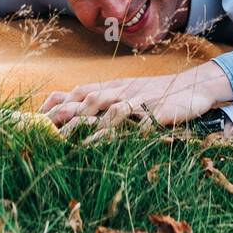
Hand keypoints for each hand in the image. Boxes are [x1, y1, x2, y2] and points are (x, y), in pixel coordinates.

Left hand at [40, 63, 230, 135]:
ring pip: (113, 110)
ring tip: (78, 144)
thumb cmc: (156, 93)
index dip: (58, 103)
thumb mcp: (127, 93)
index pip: (79, 91)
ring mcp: (141, 101)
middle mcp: (123, 91)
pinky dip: (130, 133)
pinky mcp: (160, 112)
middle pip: (90, 99)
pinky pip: (143, 123)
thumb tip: (76, 111)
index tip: (39, 119)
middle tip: (50, 135)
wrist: (194, 86)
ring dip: (95, 126)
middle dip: (69, 116)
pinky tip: (120, 147)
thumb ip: (105, 100)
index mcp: (113, 87)